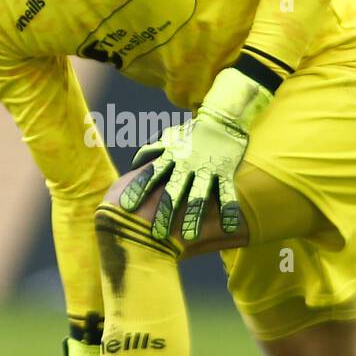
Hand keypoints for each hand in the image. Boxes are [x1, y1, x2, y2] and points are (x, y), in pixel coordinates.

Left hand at [118, 66, 272, 241]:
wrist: (223, 119)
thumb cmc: (192, 133)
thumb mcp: (169, 138)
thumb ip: (152, 151)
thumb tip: (133, 164)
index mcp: (171, 157)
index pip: (151, 174)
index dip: (139, 189)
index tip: (127, 206)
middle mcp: (187, 164)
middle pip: (173, 190)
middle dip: (165, 212)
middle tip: (156, 234)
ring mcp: (207, 168)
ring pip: (199, 195)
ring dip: (194, 216)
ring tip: (190, 236)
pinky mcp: (226, 171)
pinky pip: (226, 193)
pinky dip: (228, 209)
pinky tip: (228, 228)